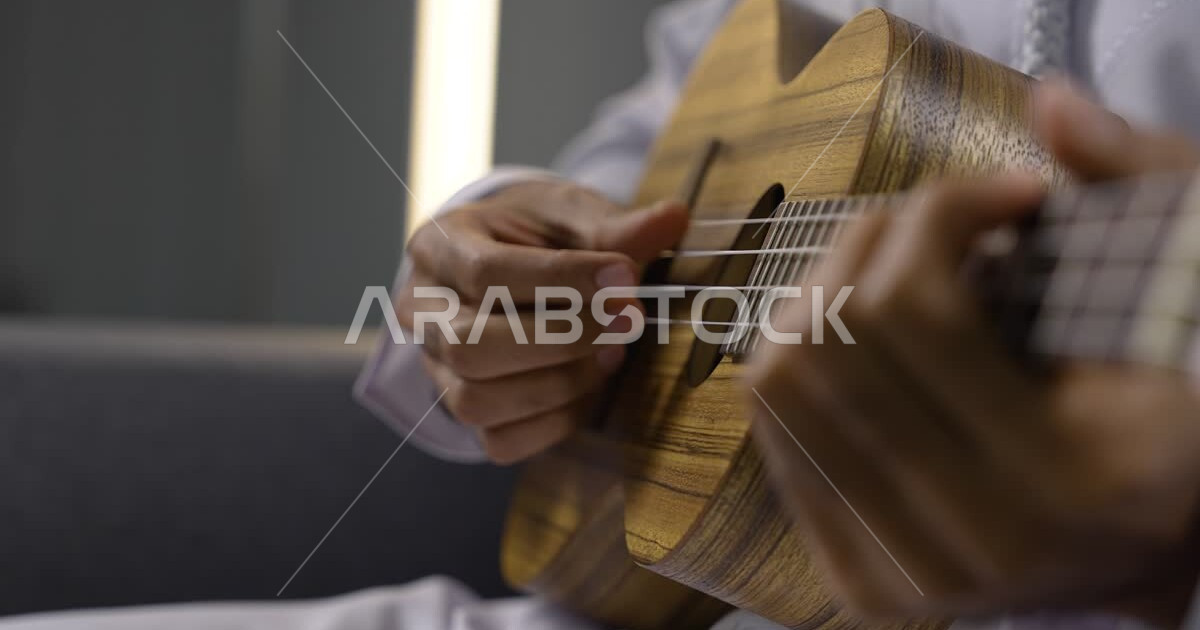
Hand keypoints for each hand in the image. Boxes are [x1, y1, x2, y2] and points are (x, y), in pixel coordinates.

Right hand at [400, 181, 686, 463]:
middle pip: (470, 345)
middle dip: (560, 340)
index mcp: (439, 244)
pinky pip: (499, 442)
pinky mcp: (459, 412)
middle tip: (627, 322)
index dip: (560, 279)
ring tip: (612, 354)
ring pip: (476, 400)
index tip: (626, 277)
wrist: (513, 263)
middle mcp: (421, 309)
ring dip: (558, 384)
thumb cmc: (540, 235)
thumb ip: (616, 227)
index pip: (486, 272)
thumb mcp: (572, 216)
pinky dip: (554, 421)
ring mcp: (434, 367)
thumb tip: (673, 219)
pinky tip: (590, 385)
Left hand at [745, 79, 1199, 619]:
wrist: (1163, 540)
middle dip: (873, 240)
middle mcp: (976, 539)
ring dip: (826, 290)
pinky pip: (774, 433)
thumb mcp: (1189, 286)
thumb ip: (1139, 181)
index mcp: (1069, 478)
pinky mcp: (862, 583)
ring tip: (893, 273)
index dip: (941, 211)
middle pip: (832, 339)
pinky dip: (801, 357)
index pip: (918, 308)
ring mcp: (910, 575)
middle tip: (934, 224)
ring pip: (782, 383)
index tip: (1001, 193)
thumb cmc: (1176, 405)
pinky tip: (861, 336)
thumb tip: (1051, 104)